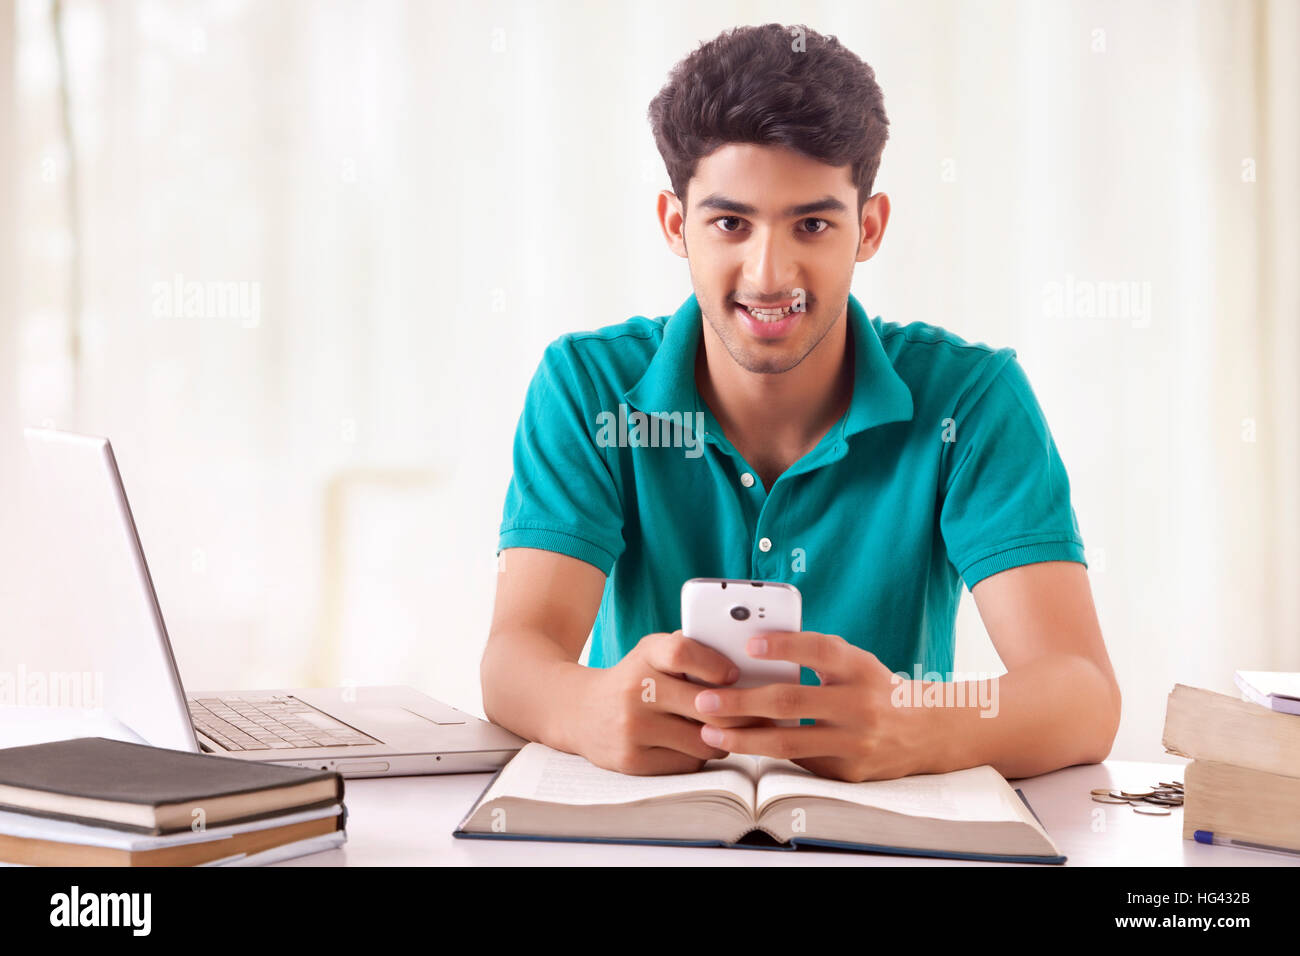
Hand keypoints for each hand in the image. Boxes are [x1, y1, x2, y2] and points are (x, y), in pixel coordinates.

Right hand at [574, 630, 768, 774]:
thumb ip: (689, 651)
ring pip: (703, 741)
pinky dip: (699, 756)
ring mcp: (632, 727)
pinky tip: (695, 745)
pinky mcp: (632, 759)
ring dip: (723, 739)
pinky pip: (687, 763)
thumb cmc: (634, 679)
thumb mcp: (652, 654)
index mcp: (645, 655)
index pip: (682, 652)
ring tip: (726, 731)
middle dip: (739, 714)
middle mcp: (635, 689)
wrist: (580, 712)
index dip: (714, 665)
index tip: (733, 676)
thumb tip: (744, 668)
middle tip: (756, 714)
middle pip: (706, 706)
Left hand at [691, 631, 926, 781]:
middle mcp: (860, 704)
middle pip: (790, 701)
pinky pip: (798, 762)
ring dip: (742, 737)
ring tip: (710, 731)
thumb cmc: (873, 687)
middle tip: (704, 700)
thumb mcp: (854, 662)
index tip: (749, 645)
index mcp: (859, 667)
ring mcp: (855, 742)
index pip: (819, 650)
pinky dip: (765, 753)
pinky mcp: (847, 771)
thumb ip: (815, 655)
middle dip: (741, 701)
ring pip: (787, 743)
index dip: (784, 646)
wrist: (924, 731)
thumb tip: (753, 651)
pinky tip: (740, 745)